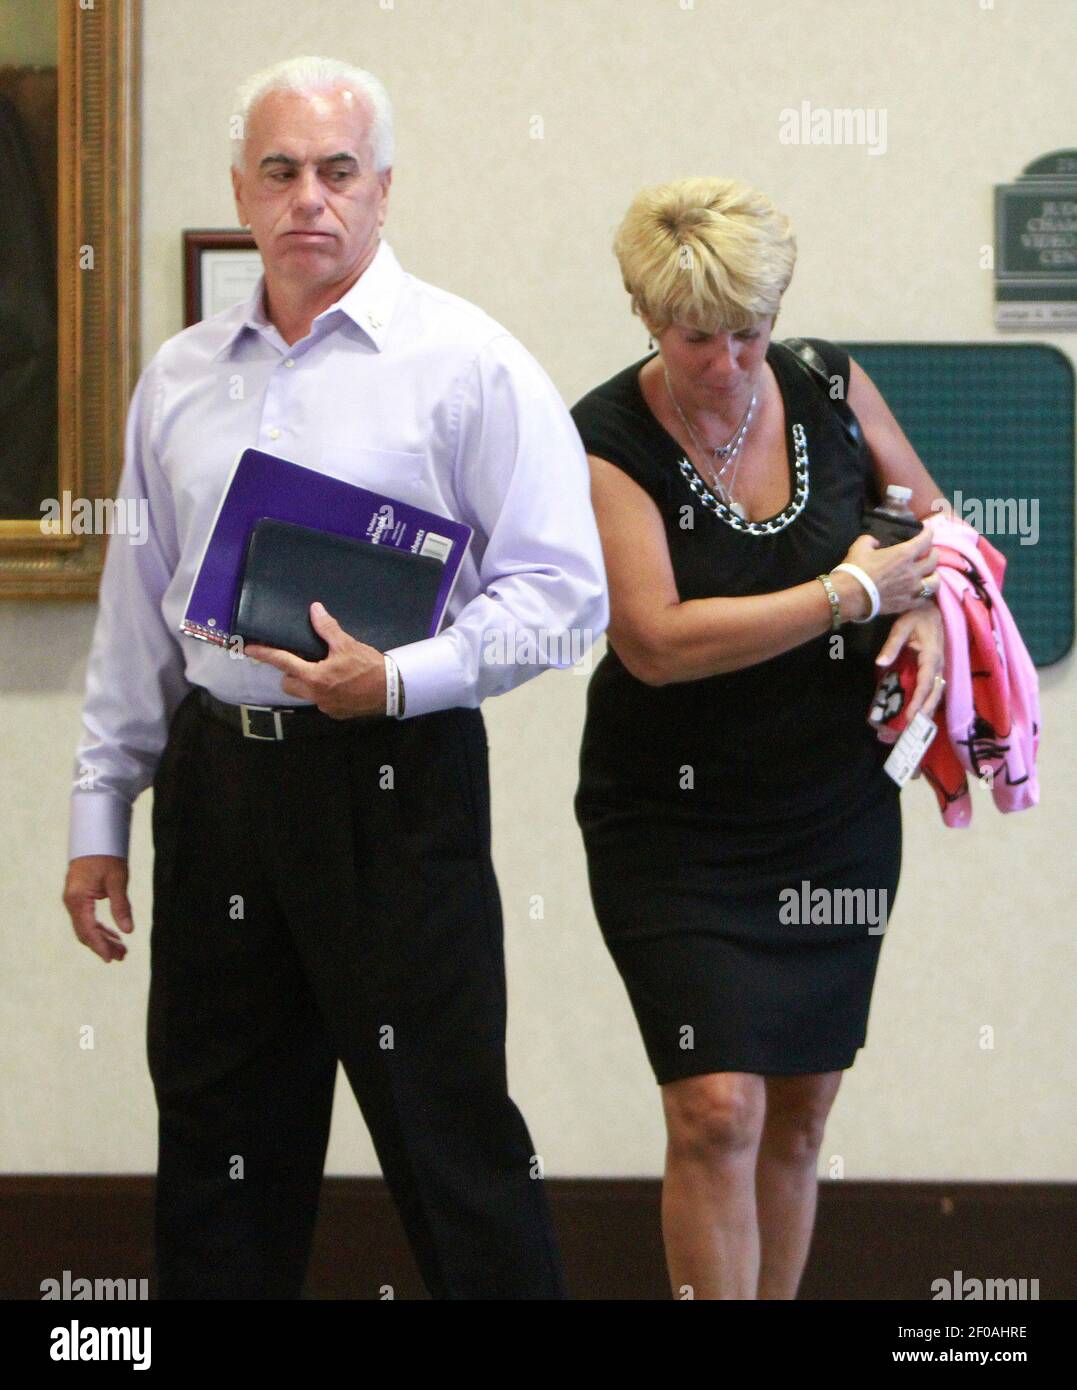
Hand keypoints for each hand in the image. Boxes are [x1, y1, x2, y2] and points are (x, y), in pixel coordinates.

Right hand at [63, 855, 132, 962]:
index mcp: (78, 899)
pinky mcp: (79, 898)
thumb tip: (128, 931)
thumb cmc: (107, 856)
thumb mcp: (118, 880)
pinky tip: (114, 936)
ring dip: (103, 939)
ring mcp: (73, 900)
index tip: (110, 959)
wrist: (95, 837)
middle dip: (103, 946)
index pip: (88, 930)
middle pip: (85, 932)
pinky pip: (87, 919)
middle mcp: (72, 902)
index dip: (99, 946)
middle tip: (122, 957)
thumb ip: (121, 906)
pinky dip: (100, 929)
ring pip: (86, 927)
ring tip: (122, 951)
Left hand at [244, 602, 387, 718]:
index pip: (283, 662)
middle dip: (290, 673)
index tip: (248, 649)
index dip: (265, 654)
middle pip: (289, 683)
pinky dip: (326, 692)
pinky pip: (322, 701)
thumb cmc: (368, 667)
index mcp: (314, 677)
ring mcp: (326, 707)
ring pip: (305, 693)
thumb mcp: (347, 644)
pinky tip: (340, 684)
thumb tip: (315, 610)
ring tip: (325, 672)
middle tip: (302, 661)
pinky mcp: (336, 713)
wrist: (392, 691)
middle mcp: (315, 695)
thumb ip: (327, 629)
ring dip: (308, 683)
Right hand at [842, 530, 940, 615]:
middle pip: (934, 560)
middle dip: (933, 553)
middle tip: (930, 552)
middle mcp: (913, 571)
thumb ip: (871, 540)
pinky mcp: (907, 604)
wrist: (850, 596)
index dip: (929, 532)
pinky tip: (920, 591)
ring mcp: (912, 589)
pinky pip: (923, 599)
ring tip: (930, 574)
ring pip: (935, 582)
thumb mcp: (860, 546)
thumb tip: (876, 542)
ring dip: (934, 575)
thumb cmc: (856, 569)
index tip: (929, 530)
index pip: (926, 540)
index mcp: (904, 554)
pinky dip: (924, 594)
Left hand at [875, 601, 945, 723]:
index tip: (911, 716)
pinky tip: (918, 712)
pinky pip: (934, 688)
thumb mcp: (902, 627)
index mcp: (931, 656)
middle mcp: (939, 664)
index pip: (925, 683)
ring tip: (914, 727)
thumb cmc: (917, 615)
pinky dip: (927, 701)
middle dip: (925, 712)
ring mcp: (940, 667)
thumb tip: (880, 663)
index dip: (918, 701)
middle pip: (935, 693)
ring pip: (937, 693)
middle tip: (912, 729)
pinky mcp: (937, 668)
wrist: (934, 607)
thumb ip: (892, 645)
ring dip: (927, 710)